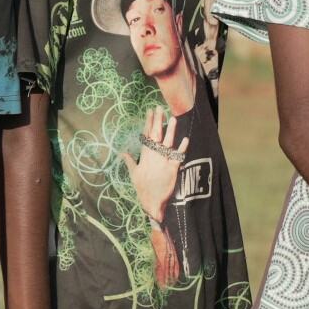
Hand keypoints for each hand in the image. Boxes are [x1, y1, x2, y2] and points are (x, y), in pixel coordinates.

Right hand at [131, 106, 186, 223]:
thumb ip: (130, 161)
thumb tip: (122, 152)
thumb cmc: (143, 187)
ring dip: (171, 130)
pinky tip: (186, 139)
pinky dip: (182, 148)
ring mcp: (163, 161)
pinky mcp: (173, 169)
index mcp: (145, 155)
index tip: (149, 111)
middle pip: (156, 135)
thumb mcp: (134, 173)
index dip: (148, 122)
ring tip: (173, 118)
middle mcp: (154, 156)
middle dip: (158, 121)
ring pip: (168, 143)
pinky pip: (178, 156)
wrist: (152, 201)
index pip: (146, 135)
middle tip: (159, 108)